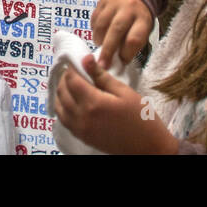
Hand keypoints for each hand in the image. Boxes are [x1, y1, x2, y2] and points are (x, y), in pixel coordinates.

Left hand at [53, 55, 177, 153]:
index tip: (79, 63)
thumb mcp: (124, 92)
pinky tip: (72, 102)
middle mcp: (81, 117)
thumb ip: (102, 76)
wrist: (147, 147)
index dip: (72, 68)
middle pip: (62, 92)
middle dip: (65, 78)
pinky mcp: (82, 137)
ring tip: (73, 85)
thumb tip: (86, 59)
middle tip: (77, 72)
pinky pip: (64, 120)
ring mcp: (80, 129)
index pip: (71, 80)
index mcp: (93, 103)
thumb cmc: (141, 117)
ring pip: (59, 106)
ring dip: (62, 93)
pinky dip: (63, 107)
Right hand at [92, 0, 153, 66]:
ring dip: (98, 39)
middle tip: (102, 65)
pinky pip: (95, 18)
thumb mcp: (144, 29)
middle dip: (108, 50)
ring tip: (99, 47)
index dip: (127, 53)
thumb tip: (118, 61)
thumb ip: (133, 44)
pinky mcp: (102, 1)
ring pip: (102, 24)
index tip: (122, 61)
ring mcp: (114, 3)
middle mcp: (129, 9)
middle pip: (116, 30)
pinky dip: (94, 30)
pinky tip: (98, 35)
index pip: (134, 38)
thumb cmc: (139, 18)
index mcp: (143, 19)